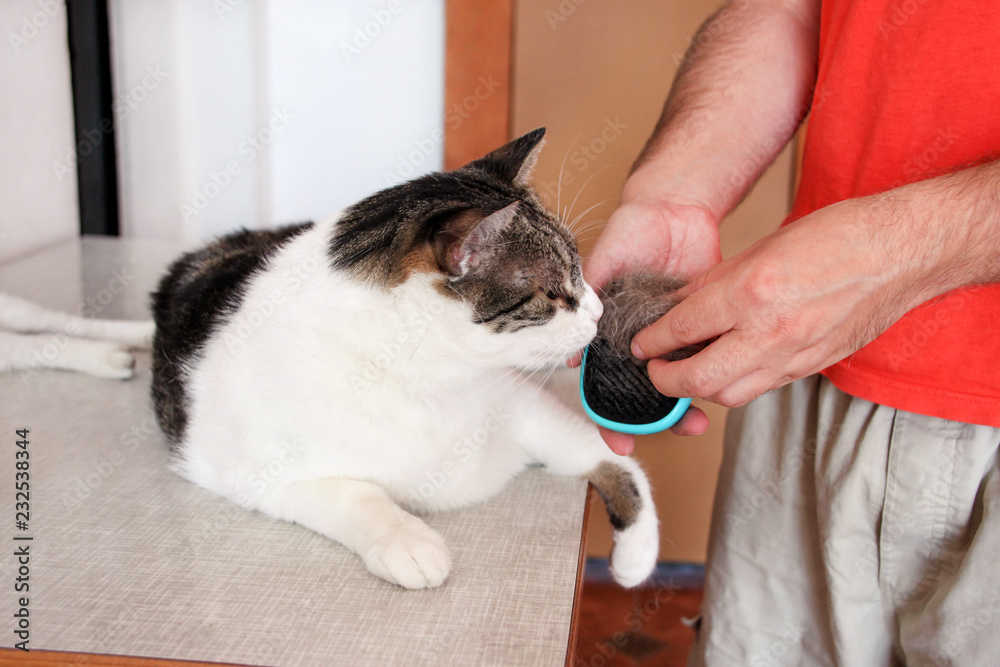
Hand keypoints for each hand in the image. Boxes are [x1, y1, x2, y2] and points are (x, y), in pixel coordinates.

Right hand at [581, 196, 721, 453]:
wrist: (675, 205)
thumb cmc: (629, 231)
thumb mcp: (600, 268)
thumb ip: (587, 307)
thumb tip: (572, 356)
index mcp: (610, 334)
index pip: (605, 386)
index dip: (610, 417)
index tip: (620, 441)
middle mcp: (639, 341)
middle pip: (645, 394)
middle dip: (656, 421)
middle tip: (671, 432)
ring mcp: (671, 336)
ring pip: (676, 383)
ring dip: (685, 405)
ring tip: (698, 420)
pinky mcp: (700, 324)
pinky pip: (703, 357)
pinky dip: (709, 373)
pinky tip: (717, 388)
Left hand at [631, 197, 927, 407]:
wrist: (901, 252)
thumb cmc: (837, 237)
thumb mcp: (761, 248)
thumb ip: (715, 283)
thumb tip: (678, 306)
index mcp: (751, 291)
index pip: (682, 329)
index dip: (652, 341)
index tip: (640, 344)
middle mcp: (770, 330)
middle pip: (699, 378)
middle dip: (665, 380)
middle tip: (654, 370)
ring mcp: (794, 354)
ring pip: (730, 393)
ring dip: (702, 387)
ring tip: (690, 371)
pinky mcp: (813, 366)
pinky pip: (763, 386)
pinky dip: (739, 382)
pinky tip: (731, 367)